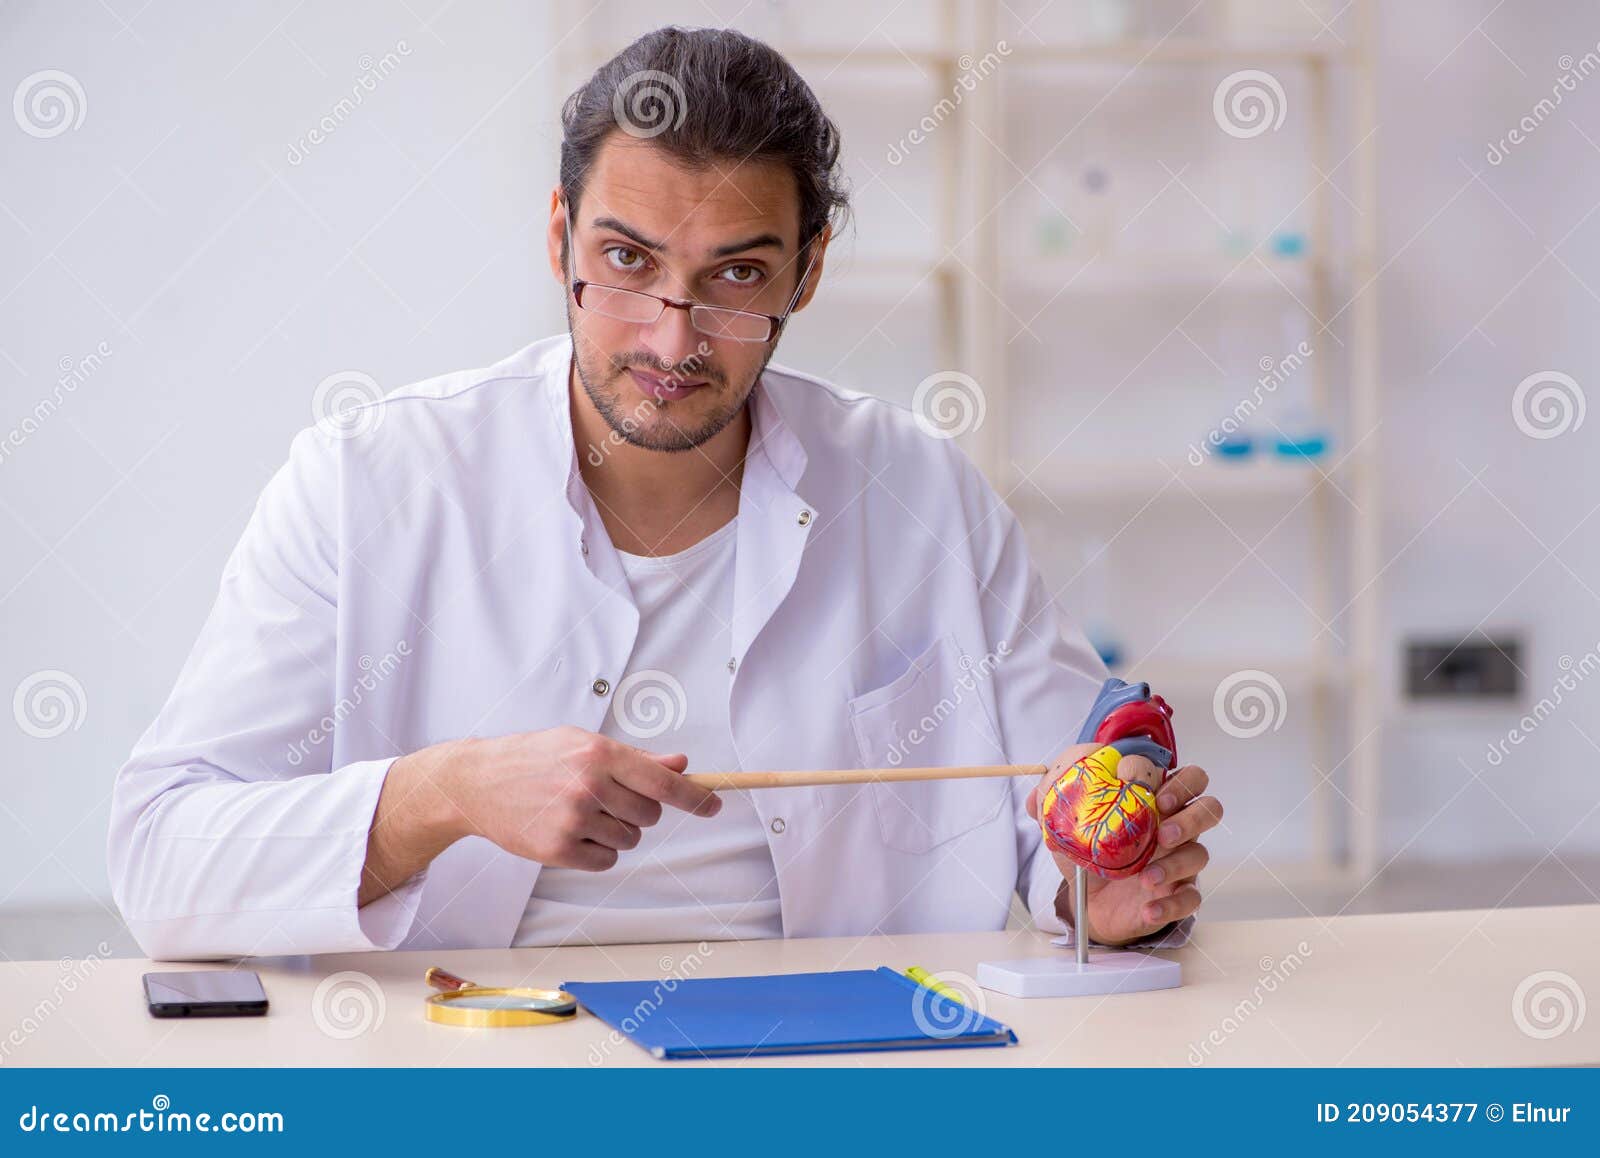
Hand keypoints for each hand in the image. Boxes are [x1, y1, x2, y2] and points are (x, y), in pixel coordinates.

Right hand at [445, 725, 723, 869]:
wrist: (477, 782)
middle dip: (638, 811)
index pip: (663, 782)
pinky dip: (597, 851)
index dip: (695, 798)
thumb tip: (680, 764)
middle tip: (607, 798)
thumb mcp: (582, 743)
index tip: (715, 806)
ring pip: (629, 839)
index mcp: (600, 754)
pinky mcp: (558, 849)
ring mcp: (574, 819)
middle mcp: (590, 785)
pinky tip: (571, 831)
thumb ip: (635, 758)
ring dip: (615, 831)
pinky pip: (605, 860)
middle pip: (650, 815)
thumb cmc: (533, 758)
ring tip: (580, 812)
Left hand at [1026, 743, 1221, 945]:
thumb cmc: (1091, 854)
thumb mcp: (1069, 827)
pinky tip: (1147, 908)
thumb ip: (1053, 806)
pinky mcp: (1179, 896)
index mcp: (1156, 802)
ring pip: (1201, 854)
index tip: (1148, 790)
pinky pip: (1191, 899)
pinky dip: (1169, 904)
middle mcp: (1176, 828)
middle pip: (1210, 808)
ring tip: (1144, 877)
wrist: (1090, 902)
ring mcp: (1182, 862)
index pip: (1186, 778)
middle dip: (1192, 815)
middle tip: (1163, 829)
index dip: (1177, 780)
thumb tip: (1036, 797)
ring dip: (1174, 864)